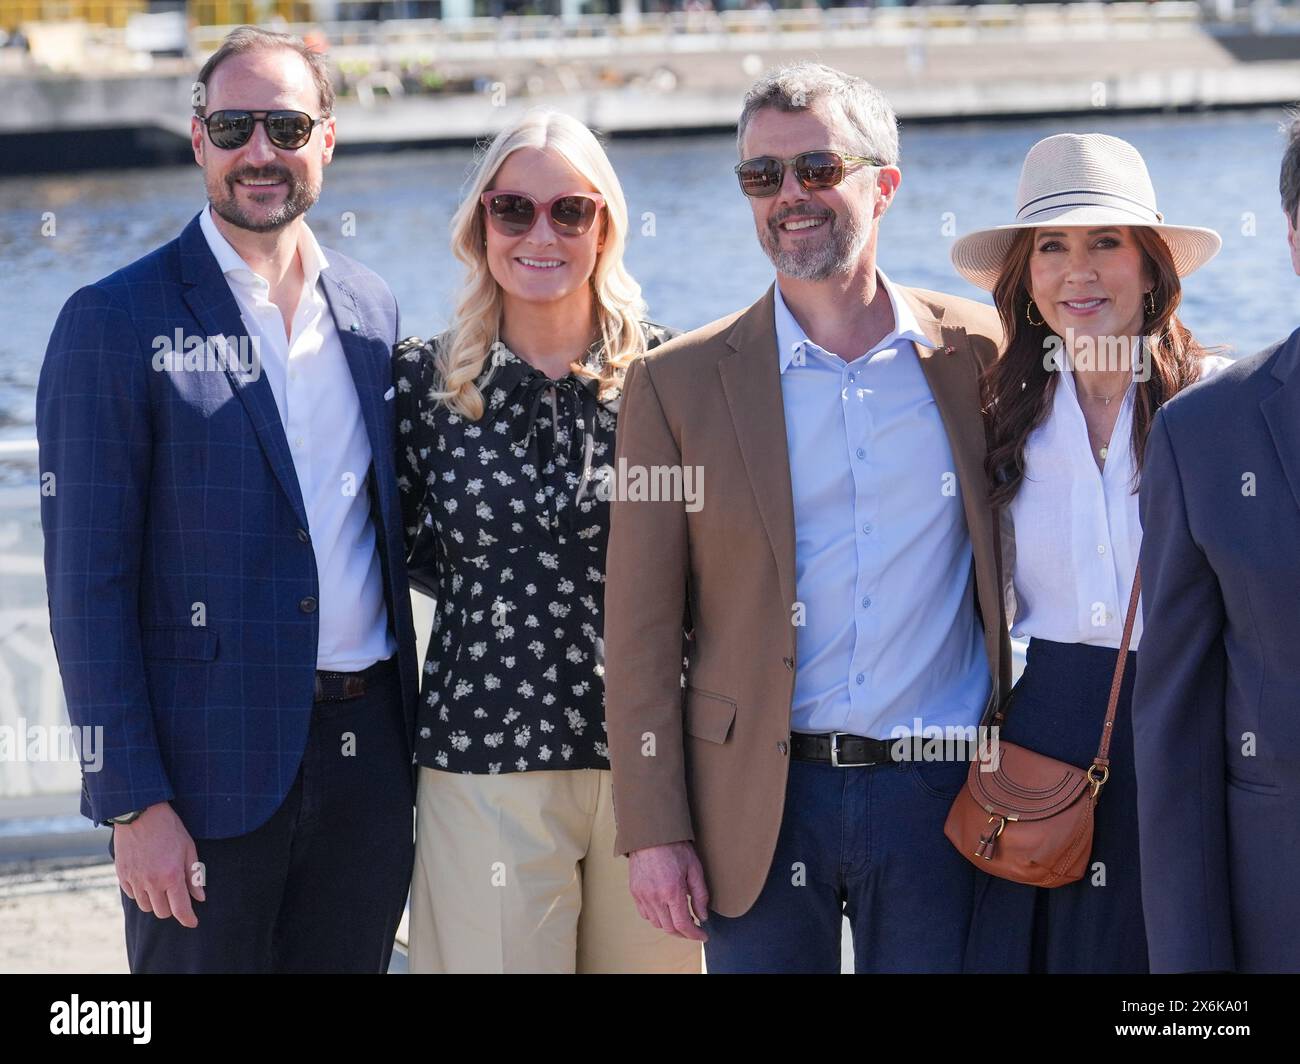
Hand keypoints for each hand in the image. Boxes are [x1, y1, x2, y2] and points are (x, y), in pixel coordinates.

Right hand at [112, 802, 203, 926]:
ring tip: (162, 886)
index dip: (188, 919)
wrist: (139, 813)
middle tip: (178, 896)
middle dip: (172, 908)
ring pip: (146, 907)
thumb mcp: (188, 848)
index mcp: (171, 875)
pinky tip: (148, 880)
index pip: (180, 909)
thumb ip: (193, 875)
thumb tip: (200, 898)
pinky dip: (141, 893)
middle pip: (162, 912)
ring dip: (156, 902)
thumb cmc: (169, 828)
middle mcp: (151, 882)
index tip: (193, 922)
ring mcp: (134, 880)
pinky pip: (133, 896)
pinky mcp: (122, 876)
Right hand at [628, 841, 709, 941]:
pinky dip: (656, 917)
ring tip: (680, 918)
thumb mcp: (694, 868)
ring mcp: (643, 896)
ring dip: (670, 925)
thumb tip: (703, 916)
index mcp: (672, 891)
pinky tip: (664, 910)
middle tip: (693, 929)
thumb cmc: (674, 847)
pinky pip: (645, 914)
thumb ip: (700, 895)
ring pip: (657, 923)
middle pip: (669, 928)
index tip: (702, 935)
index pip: (683, 925)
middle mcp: (655, 897)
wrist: (650, 834)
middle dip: (684, 933)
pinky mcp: (635, 892)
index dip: (694, 934)